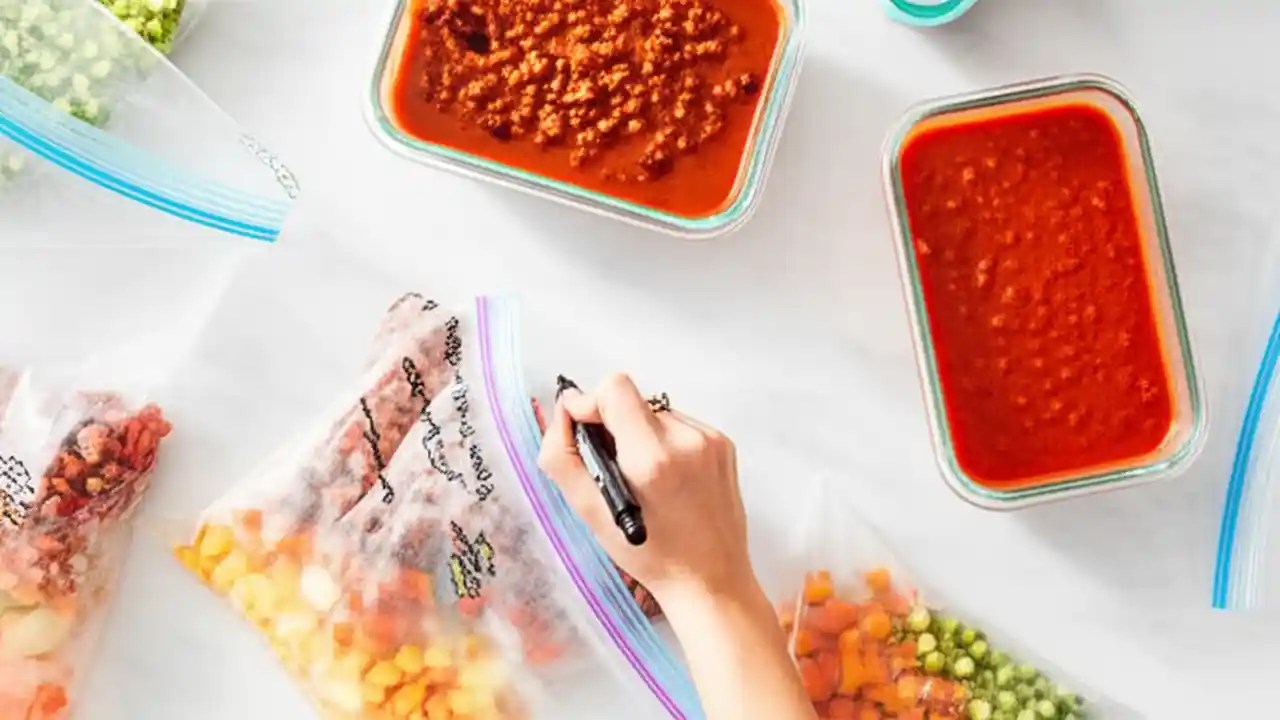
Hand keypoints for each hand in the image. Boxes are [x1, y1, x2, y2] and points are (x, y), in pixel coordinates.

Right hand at [538, 373, 753, 604]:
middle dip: (614, 426)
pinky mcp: (724, 444)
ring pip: (655, 412)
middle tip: (614, 468)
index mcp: (653, 459)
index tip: (583, 429)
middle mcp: (687, 441)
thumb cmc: (650, 556)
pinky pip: (680, 425)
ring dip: (640, 435)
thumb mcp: (590, 514)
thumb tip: (562, 412)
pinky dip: (665, 444)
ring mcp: (711, 440)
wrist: (710, 579)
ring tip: (645, 481)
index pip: (615, 389)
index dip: (590, 404)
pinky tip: (668, 480)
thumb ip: (563, 458)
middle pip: (633, 400)